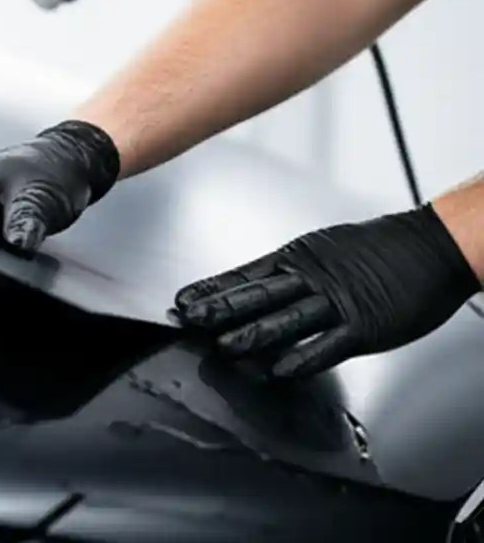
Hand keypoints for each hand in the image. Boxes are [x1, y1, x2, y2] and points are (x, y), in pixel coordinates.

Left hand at [173, 206, 480, 378]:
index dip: (211, 289)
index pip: (244, 276)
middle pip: (258, 295)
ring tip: (224, 346)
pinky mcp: (364, 327)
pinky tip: (280, 369)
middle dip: (220, 309)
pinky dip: (303, 357)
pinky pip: (328, 346)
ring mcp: (338, 303)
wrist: (432, 246)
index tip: (182, 300)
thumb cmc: (378, 249)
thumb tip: (247, 286)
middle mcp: (312, 279)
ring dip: (253, 334)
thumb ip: (286, 272)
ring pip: (287, 320)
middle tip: (190, 320)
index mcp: (298, 259)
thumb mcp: (322, 249)